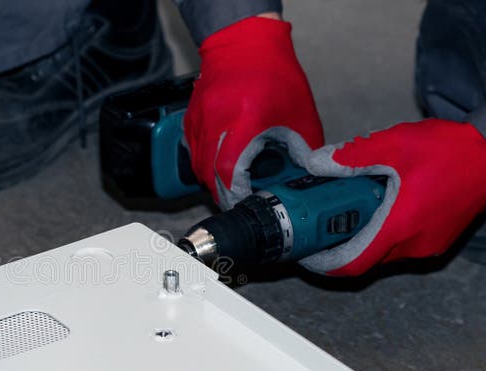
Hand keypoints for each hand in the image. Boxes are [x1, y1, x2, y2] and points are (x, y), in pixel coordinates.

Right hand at [183, 16, 322, 208]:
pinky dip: (203, 164)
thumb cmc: (273, 74)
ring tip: (228, 188)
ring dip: (210, 181)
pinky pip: (191, 151)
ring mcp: (199, 119)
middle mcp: (216, 121)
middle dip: (221, 193)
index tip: (245, 203)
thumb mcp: (299, 115)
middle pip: (208, 174)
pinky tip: (216, 167)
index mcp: (245, 120)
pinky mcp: (190, 118)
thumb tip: (303, 177)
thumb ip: (303, 150)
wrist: (246, 44)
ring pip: (196, 165)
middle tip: (236, 202)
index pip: (229, 171)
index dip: (234, 194)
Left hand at [300, 119, 485, 275]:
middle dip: (342, 244)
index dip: (326, 264)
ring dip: (364, 237)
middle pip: (365, 258)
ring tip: (350, 211)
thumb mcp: (394, 144)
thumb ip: (352, 156)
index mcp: (400, 226)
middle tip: (323, 224)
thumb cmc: (449, 150)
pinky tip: (379, 208)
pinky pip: (401, 246)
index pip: (353, 265)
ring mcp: (428, 246)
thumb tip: (317, 164)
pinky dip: (384, 234)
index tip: (309, 252)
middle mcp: (414, 245)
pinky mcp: (437, 241)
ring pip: (383, 253)